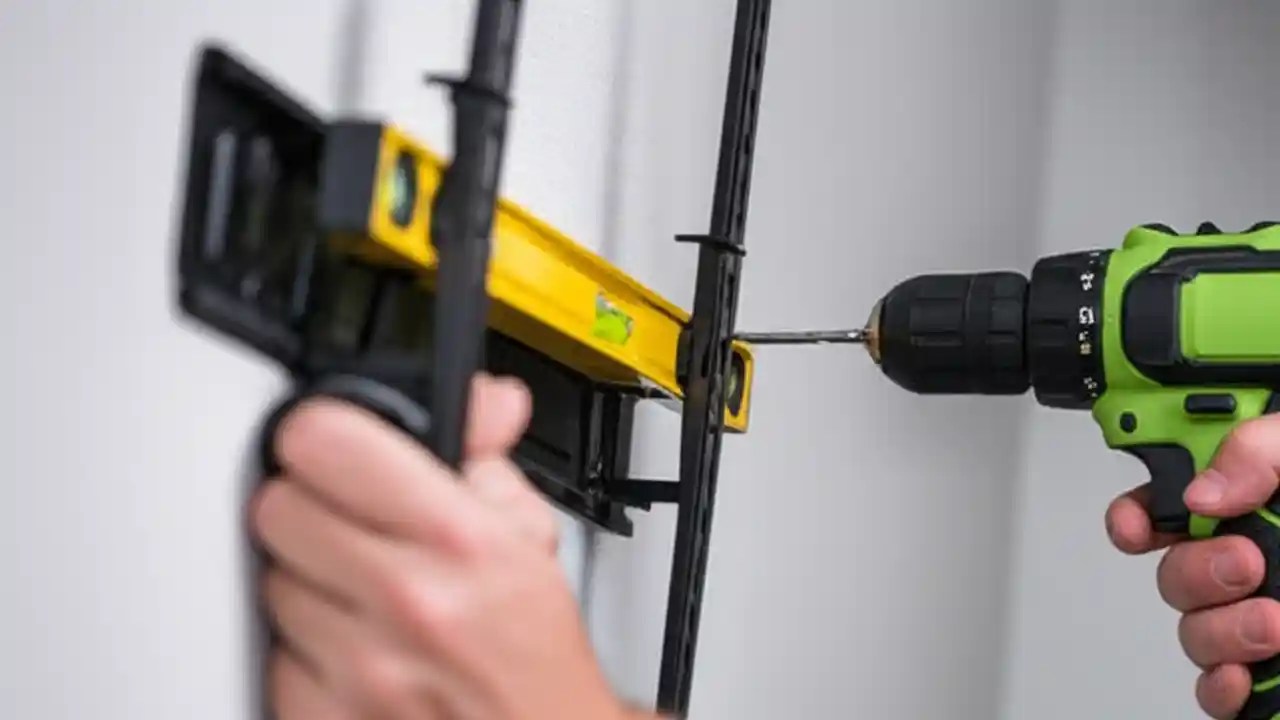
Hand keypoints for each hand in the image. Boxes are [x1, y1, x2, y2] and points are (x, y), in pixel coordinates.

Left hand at [248, 373, 636, 718]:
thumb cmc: (533, 655)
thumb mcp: (530, 538)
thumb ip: (489, 458)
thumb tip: (487, 399)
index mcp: (458, 540)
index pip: (323, 441)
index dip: (325, 434)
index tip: (334, 443)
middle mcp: (405, 600)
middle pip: (277, 507)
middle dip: (310, 504)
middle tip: (349, 520)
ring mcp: (359, 666)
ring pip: (269, 579)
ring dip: (307, 578)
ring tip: (362, 590)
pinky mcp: (323, 715)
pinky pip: (271, 652)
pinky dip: (303, 646)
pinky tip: (352, 641)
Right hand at [1106, 414, 1279, 718]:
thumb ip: (1262, 446)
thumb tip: (1204, 488)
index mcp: (1251, 499)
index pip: (1164, 504)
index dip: (1135, 515)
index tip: (1139, 523)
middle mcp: (1247, 562)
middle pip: (1170, 574)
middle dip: (1195, 572)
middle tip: (1245, 563)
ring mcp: (1254, 620)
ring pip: (1190, 634)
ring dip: (1222, 632)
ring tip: (1275, 621)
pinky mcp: (1268, 672)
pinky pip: (1217, 692)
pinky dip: (1223, 689)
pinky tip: (1251, 675)